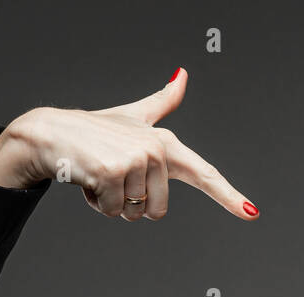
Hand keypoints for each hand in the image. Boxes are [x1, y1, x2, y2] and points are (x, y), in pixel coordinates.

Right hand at [0, 67, 258, 221]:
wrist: (53, 132)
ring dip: (110, 202)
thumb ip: (162, 102)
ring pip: (133, 214)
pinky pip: (112, 210)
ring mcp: (137, 160)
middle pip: (157, 211)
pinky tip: (88, 178)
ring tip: (99, 173)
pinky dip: (95, 202)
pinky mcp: (114, 172)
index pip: (205, 174)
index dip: (229, 196)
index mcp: (167, 144)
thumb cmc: (96, 129)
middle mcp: (157, 150)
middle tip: (113, 176)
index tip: (251, 212)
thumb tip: (183, 75)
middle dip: (130, 204)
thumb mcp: (134, 116)